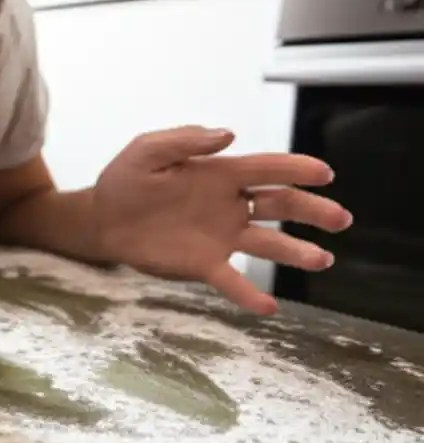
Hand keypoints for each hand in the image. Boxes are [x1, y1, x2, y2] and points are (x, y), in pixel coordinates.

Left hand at [93, 126, 352, 313]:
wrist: (101, 219)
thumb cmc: (125, 180)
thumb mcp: (148, 150)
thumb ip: (185, 140)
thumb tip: (228, 134)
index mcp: (219, 174)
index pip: (266, 169)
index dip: (297, 169)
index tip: (325, 173)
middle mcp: (228, 205)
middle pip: (280, 206)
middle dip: (312, 210)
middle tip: (341, 219)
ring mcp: (220, 236)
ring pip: (268, 244)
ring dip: (296, 252)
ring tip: (322, 259)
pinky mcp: (203, 263)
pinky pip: (233, 280)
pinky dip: (251, 294)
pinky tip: (269, 307)